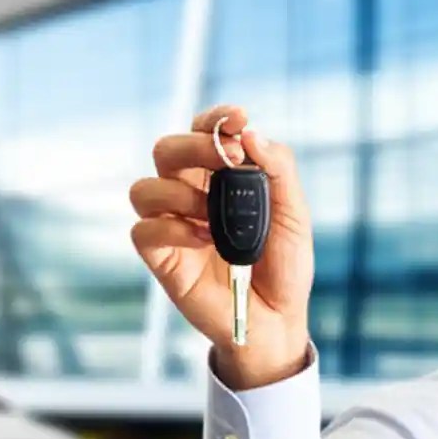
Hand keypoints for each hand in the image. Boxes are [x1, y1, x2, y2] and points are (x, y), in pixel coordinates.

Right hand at [130, 104, 313, 388]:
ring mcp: (173, 226)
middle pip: (166, 150)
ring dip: (179, 192)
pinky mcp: (162, 258)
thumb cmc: (283, 265)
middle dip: (193, 145)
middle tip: (227, 158)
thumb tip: (252, 133)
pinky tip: (203, 241)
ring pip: (143, 188)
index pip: (203, 131)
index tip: (238, 118)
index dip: (214, 119)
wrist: (277, 319)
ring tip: (213, 216)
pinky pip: (143, 230)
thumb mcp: (294, 214)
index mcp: (221, 177)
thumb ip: (279, 169)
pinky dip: (172, 228)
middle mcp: (191, 194)